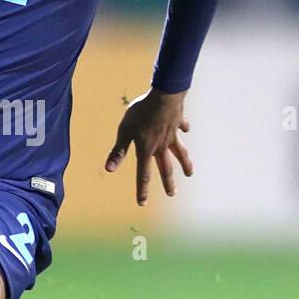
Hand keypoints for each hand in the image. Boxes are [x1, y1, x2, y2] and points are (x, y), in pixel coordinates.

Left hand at [104, 88, 192, 203]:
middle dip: (168, 182)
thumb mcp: (125, 131)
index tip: (142, 203)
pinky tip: (186, 130)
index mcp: (147, 150)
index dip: (141, 189)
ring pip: (180, 153)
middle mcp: (161, 146)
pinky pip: (182, 128)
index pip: (143, 174)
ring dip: (185, 163)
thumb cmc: (141, 113)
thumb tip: (109, 169)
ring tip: (189, 173)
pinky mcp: (178, 121)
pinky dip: (184, 130)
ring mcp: (172, 134)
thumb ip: (119, 151)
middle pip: (166, 168)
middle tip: (172, 194)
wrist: (164, 95)